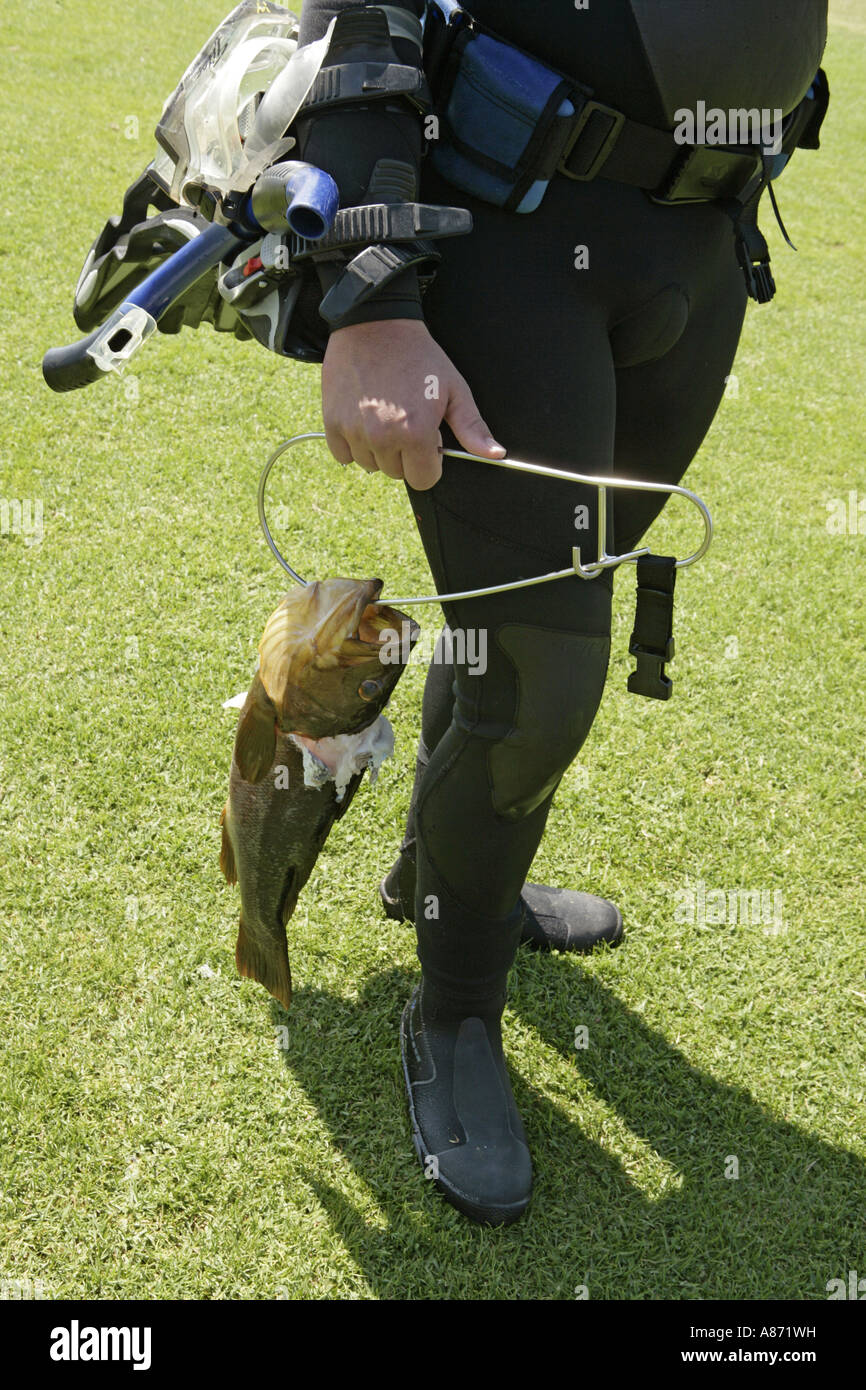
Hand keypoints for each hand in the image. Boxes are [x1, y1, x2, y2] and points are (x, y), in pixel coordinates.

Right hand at [321, 318, 505, 489]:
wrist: (375, 324)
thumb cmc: (419, 356)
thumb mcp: (454, 389)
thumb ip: (472, 427)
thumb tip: (496, 455)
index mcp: (416, 433)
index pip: (423, 480)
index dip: (429, 462)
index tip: (427, 440)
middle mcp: (383, 437)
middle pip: (397, 474)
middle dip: (405, 455)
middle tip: (405, 420)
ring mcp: (355, 431)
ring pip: (370, 465)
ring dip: (379, 450)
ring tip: (383, 416)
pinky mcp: (332, 423)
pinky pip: (344, 456)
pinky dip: (353, 444)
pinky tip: (363, 420)